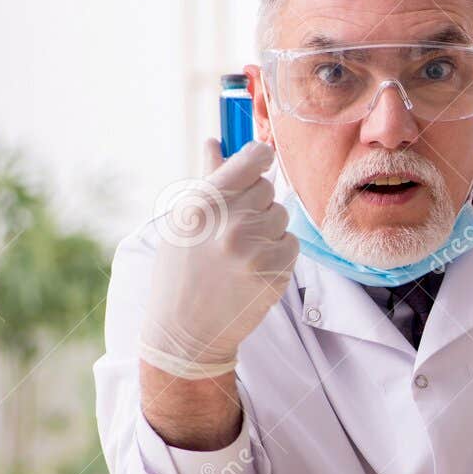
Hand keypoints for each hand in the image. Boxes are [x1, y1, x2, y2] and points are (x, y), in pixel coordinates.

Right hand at [139, 140, 297, 380]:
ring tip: (240, 250)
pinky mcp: (276, 272)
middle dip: (255, 201)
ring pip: (281, 216)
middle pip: (268, 188)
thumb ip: (206, 180)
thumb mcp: (182, 222)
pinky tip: (253, 267)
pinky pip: (291, 243)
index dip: (259, 158)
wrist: (186, 332)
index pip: (253, 160)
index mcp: (203, 204)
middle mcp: (231, 224)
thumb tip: (216, 141)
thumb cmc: (181, 271)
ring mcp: (256, 250)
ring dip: (267, 228)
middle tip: (234, 226)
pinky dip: (278, 252)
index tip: (259, 163)